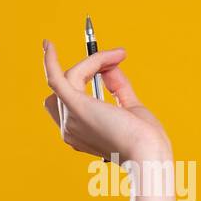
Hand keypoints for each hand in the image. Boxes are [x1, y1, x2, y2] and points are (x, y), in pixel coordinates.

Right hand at [41, 40, 170, 160]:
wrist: (151, 155)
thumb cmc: (147, 141)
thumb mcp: (132, 109)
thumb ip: (119, 87)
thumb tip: (110, 65)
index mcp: (80, 134)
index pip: (72, 99)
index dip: (89, 78)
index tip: (113, 65)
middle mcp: (69, 129)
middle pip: (66, 87)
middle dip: (87, 70)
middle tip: (116, 59)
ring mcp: (69, 119)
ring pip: (70, 77)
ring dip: (93, 61)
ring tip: (118, 55)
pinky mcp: (75, 107)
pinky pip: (56, 78)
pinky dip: (51, 60)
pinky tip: (49, 44)